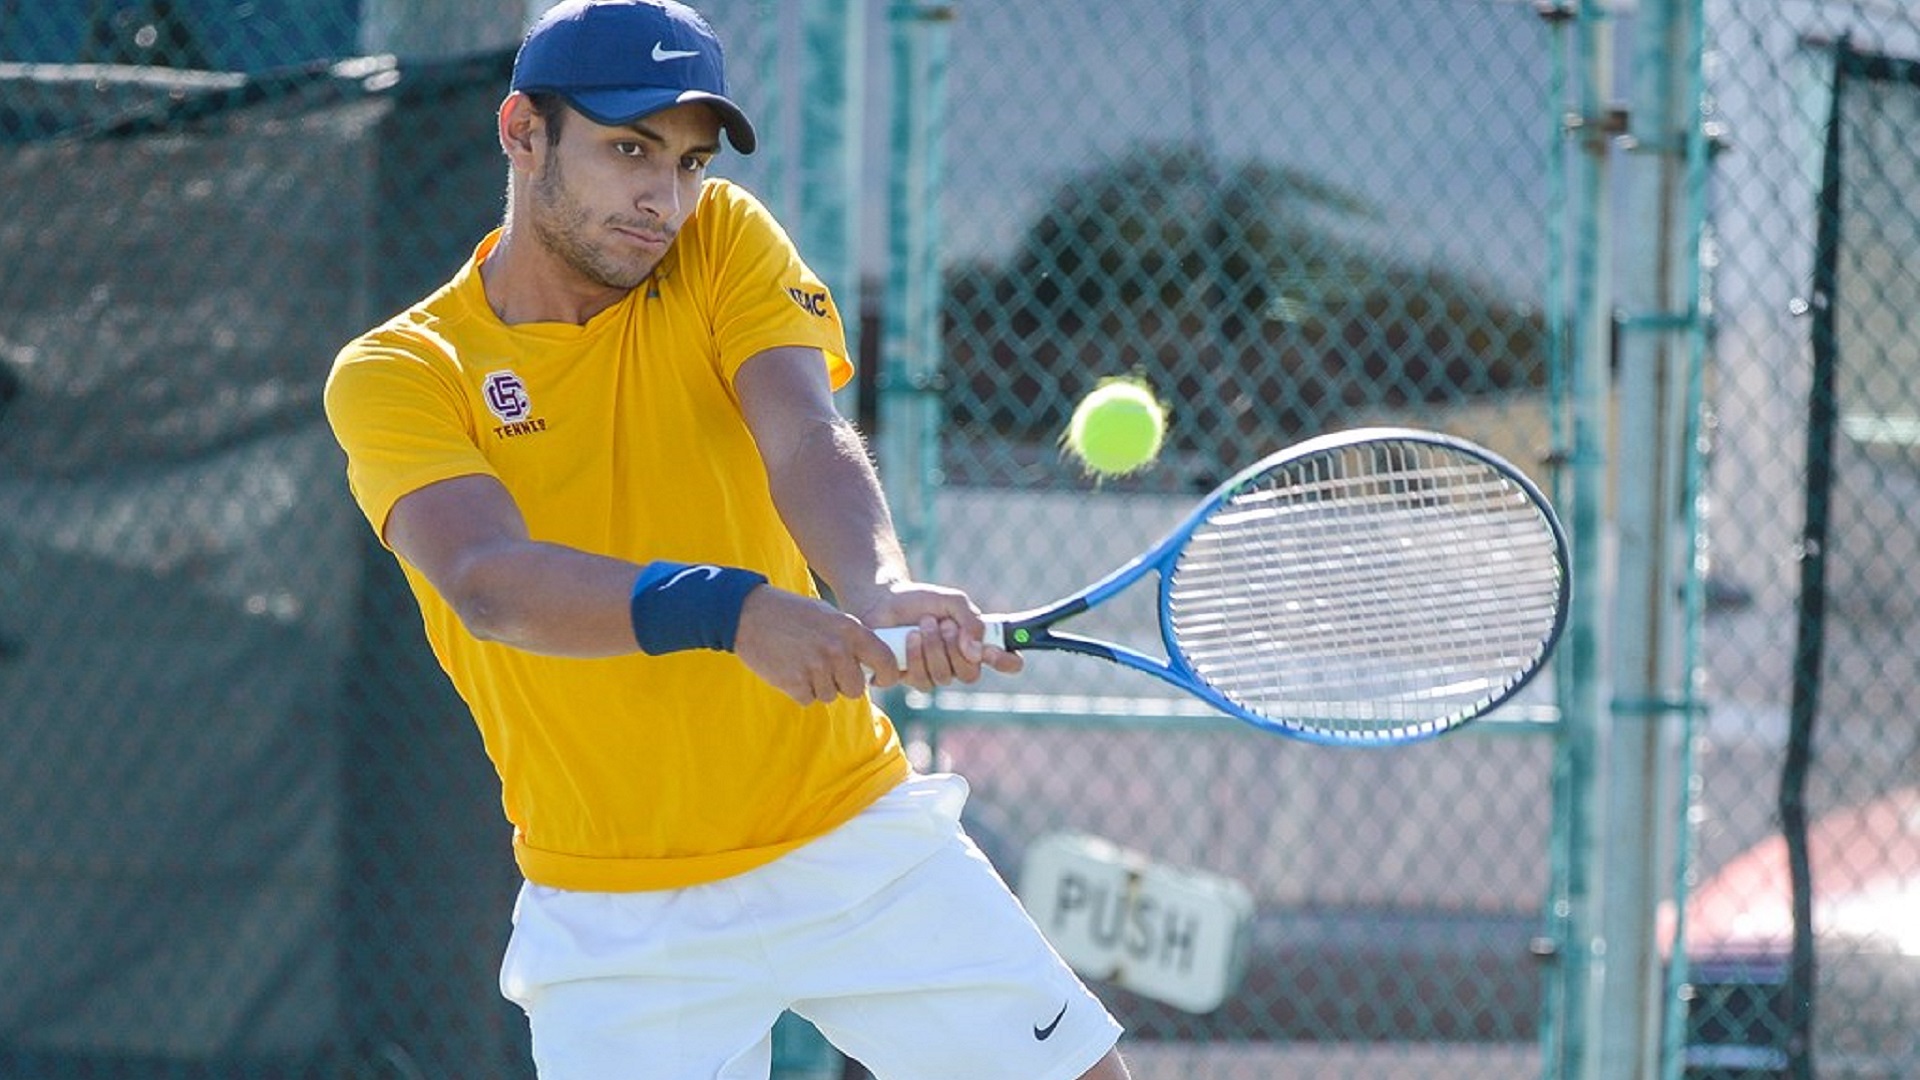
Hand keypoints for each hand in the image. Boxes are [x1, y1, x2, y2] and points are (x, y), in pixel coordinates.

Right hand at [731, 585, 901, 704]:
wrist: (750, 613)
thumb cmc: (792, 613)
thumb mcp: (828, 615)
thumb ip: (851, 638)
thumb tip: (871, 663)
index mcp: (851, 630)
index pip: (886, 662)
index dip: (887, 675)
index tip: (879, 680)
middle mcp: (837, 650)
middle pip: (855, 689)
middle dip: (843, 684)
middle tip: (825, 668)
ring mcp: (816, 668)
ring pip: (829, 696)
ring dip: (817, 686)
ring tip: (801, 661)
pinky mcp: (795, 683)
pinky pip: (807, 699)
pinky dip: (799, 690)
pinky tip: (789, 668)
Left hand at [844, 583, 1023, 692]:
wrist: (881, 600)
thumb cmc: (920, 601)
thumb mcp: (952, 601)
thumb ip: (970, 620)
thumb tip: (977, 651)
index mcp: (974, 645)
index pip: (1005, 662)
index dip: (1007, 662)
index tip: (996, 652)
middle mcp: (956, 664)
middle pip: (969, 674)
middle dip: (955, 648)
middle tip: (943, 623)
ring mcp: (932, 674)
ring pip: (943, 678)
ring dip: (933, 648)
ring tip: (921, 625)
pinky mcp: (907, 679)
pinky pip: (918, 681)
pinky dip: (914, 656)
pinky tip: (907, 639)